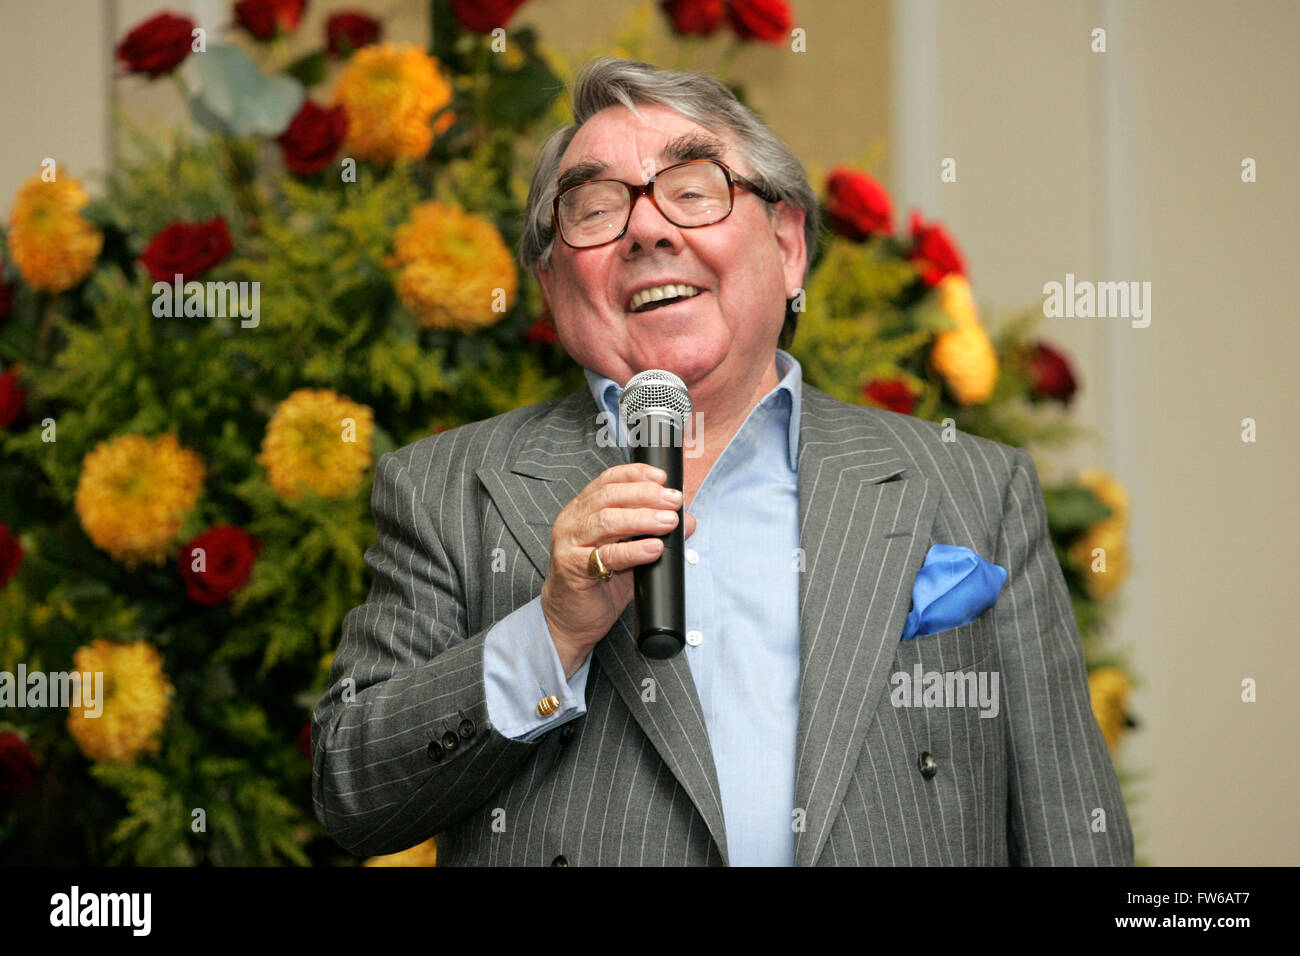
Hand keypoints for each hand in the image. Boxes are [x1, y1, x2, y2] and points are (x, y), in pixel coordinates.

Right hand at [541, 463, 696, 677]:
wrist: (571, 620)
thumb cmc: (598, 583)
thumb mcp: (631, 554)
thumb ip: (655, 534)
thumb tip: (688, 520)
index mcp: (583, 510)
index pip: (608, 480)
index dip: (636, 475)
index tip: (663, 478)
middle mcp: (573, 521)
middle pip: (609, 496)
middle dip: (645, 495)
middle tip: (673, 501)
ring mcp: (569, 543)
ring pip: (606, 521)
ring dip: (642, 519)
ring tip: (668, 522)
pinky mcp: (572, 567)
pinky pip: (605, 555)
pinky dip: (633, 550)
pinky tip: (653, 548)